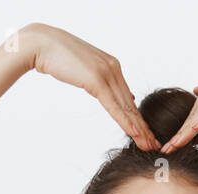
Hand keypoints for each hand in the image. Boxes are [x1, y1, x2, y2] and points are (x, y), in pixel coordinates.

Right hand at [23, 23, 161, 151]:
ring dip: (138, 129)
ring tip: (148, 145)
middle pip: (131, 105)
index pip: (127, 98)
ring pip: (126, 108)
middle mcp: (114, 69)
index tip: (146, 134)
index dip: (137, 118)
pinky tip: (135, 133)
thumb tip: (112, 94)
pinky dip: (125, 121)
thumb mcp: (85, 70)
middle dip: (143, 128)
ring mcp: (107, 73)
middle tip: (154, 145)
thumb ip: (100, 81)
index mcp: (112, 66)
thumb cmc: (57, 57)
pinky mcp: (97, 80)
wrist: (42, 44)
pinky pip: (114, 106)